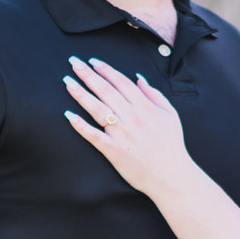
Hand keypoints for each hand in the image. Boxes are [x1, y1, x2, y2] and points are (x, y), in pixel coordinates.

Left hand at [64, 58, 189, 197]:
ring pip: (96, 109)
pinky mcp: (113, 151)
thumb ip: (154, 94)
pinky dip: (80, 125)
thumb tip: (138, 78)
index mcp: (145, 107)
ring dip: (80, 94)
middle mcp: (131, 117)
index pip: (121, 82)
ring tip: (67, 82)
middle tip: (73, 63)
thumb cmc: (172, 145)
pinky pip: (93, 135)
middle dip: (88, 74)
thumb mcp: (170, 114)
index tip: (92, 61)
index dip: (105, 70)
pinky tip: (68, 115)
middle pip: (105, 90)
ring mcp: (121, 134)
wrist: (171, 176)